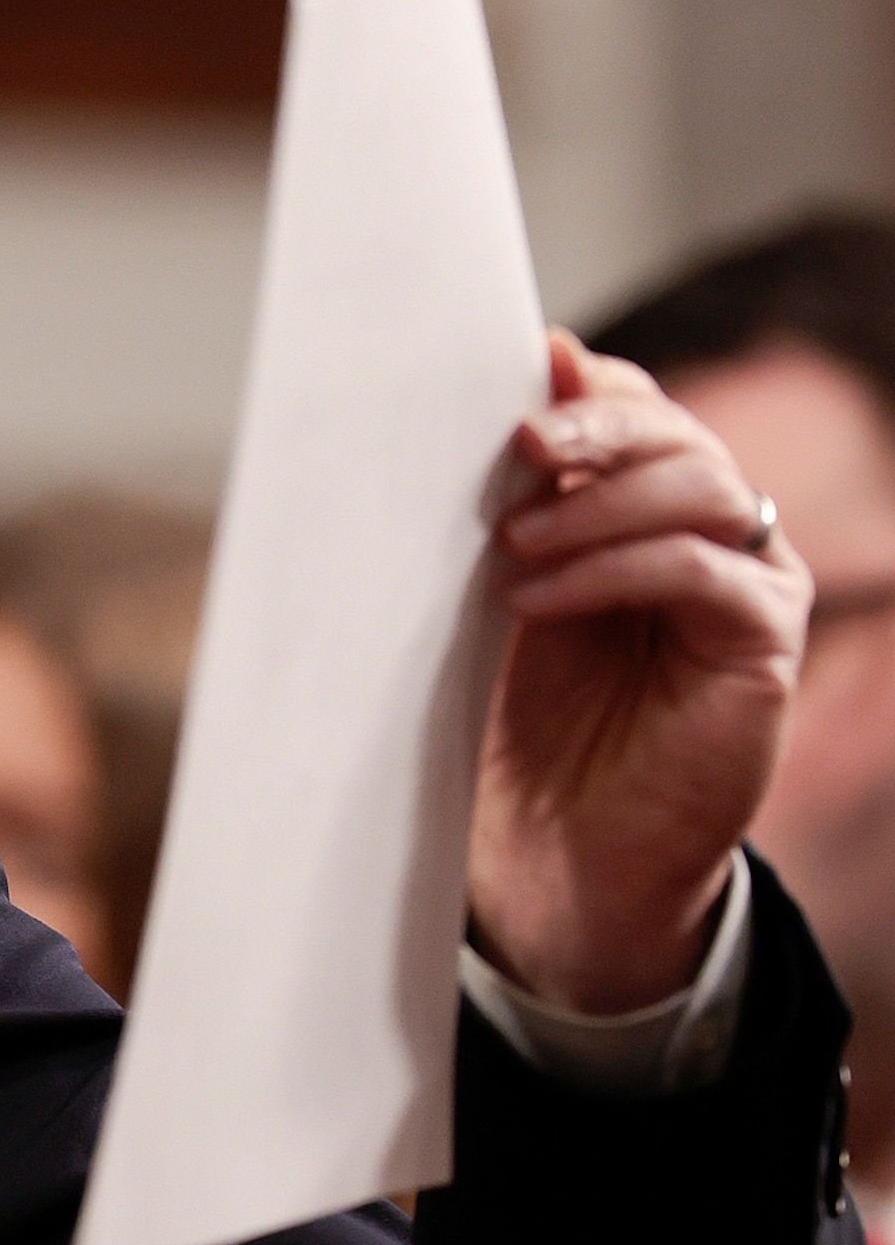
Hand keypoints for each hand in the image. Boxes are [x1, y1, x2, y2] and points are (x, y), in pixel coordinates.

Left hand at [468, 332, 810, 1010]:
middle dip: (599, 426)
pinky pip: (708, 575)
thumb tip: (485, 416)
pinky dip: (620, 570)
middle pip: (680, 436)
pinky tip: (537, 601)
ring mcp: (745, 591)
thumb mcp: (497, 609)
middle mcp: (707, 541)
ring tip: (515, 543)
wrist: (558, 867)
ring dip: (602, 501)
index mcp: (641, 517)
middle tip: (521, 446)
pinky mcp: (758, 651)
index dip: (587, 387)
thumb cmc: (521, 736)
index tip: (515, 377)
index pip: (640, 411)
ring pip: (703, 490)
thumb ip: (503, 516)